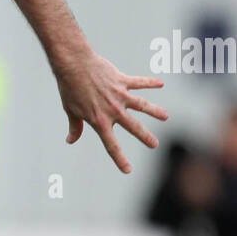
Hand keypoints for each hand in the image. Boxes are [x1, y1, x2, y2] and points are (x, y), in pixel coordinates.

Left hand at [57, 51, 167, 173]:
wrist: (74, 65)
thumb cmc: (70, 89)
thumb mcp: (71, 110)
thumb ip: (75, 127)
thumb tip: (70, 140)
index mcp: (99, 121)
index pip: (111, 145)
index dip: (119, 159)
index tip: (128, 170)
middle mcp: (113, 110)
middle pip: (133, 127)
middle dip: (145, 137)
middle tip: (155, 144)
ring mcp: (119, 95)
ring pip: (142, 105)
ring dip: (155, 110)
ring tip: (166, 116)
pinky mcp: (122, 81)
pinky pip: (139, 82)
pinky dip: (150, 82)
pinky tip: (160, 83)